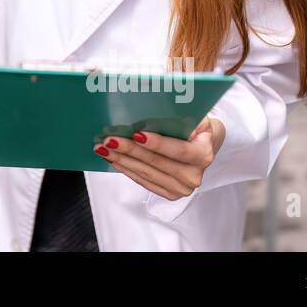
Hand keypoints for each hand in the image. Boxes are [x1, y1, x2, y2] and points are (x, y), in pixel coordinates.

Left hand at [94, 116, 224, 200]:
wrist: (204, 147)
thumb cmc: (196, 129)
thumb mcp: (197, 117)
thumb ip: (184, 116)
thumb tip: (160, 111)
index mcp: (203, 155)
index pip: (179, 150)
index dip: (157, 143)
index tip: (136, 134)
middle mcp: (193, 176)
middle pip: (156, 162)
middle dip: (130, 150)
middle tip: (109, 139)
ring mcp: (181, 188)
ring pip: (146, 173)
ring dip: (122, 160)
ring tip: (103, 148)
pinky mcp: (169, 194)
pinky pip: (143, 181)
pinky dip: (126, 169)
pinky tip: (112, 159)